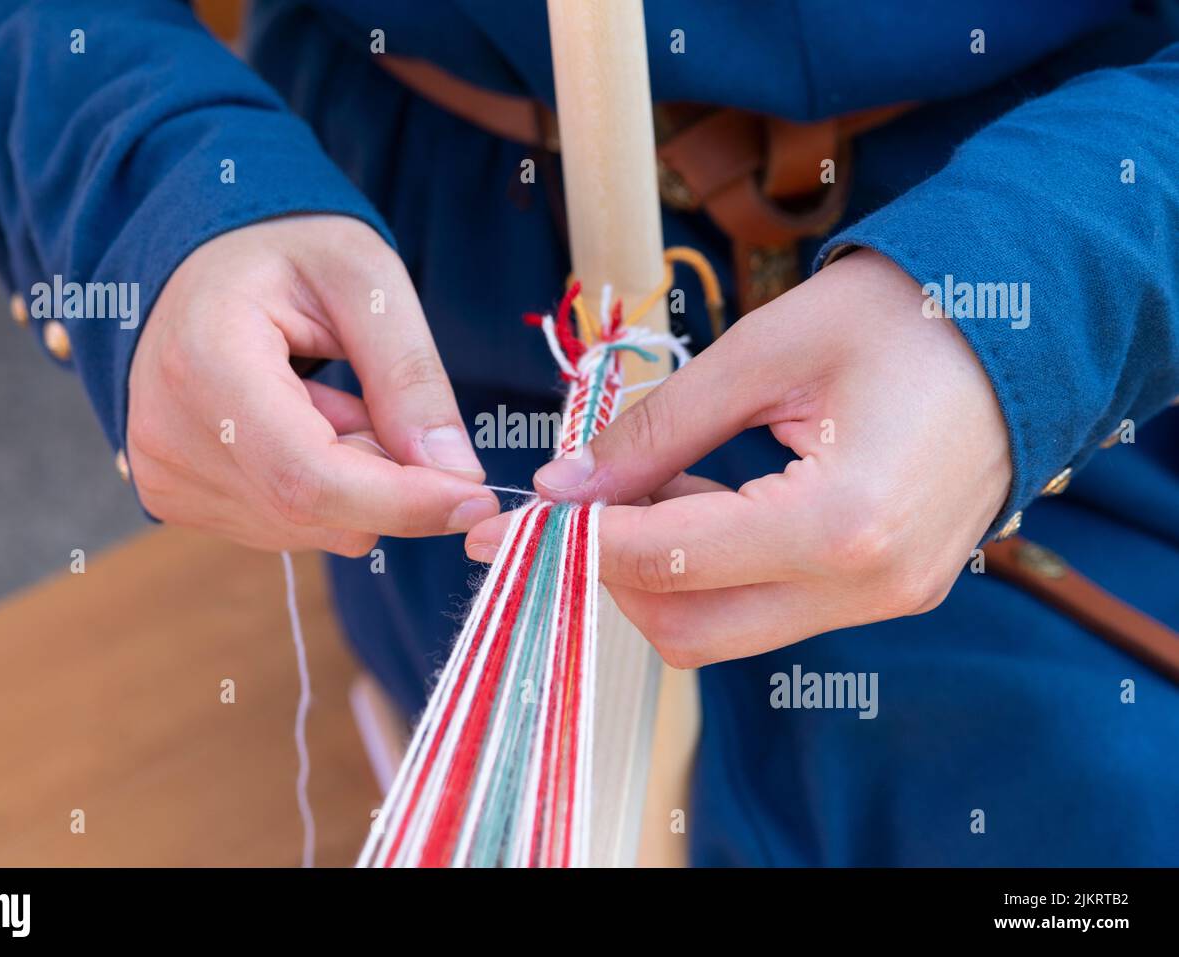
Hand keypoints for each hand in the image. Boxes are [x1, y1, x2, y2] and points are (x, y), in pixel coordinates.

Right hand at [128, 215, 498, 553]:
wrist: (199, 263)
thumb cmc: (283, 252)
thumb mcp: (364, 280)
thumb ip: (410, 376)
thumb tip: (457, 474)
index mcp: (204, 361)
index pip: (309, 476)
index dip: (401, 501)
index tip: (475, 499)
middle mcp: (164, 433)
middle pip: (313, 509)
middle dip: (385, 480)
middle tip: (384, 405)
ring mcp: (162, 474)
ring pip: (308, 526)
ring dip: (354, 480)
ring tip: (330, 400)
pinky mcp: (172, 497)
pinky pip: (283, 526)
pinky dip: (321, 489)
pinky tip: (302, 426)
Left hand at [465, 249, 1011, 666]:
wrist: (1021, 328)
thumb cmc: (898, 316)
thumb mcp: (764, 350)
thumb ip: (658, 429)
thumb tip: (565, 488)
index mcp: (842, 522)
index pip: (669, 561)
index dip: (574, 544)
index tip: (505, 523)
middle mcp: (868, 586)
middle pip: (687, 628)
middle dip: (609, 574)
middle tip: (571, 506)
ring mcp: (884, 601)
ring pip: (723, 630)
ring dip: (661, 572)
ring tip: (649, 485)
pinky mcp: (885, 594)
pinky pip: (767, 610)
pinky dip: (711, 570)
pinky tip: (702, 500)